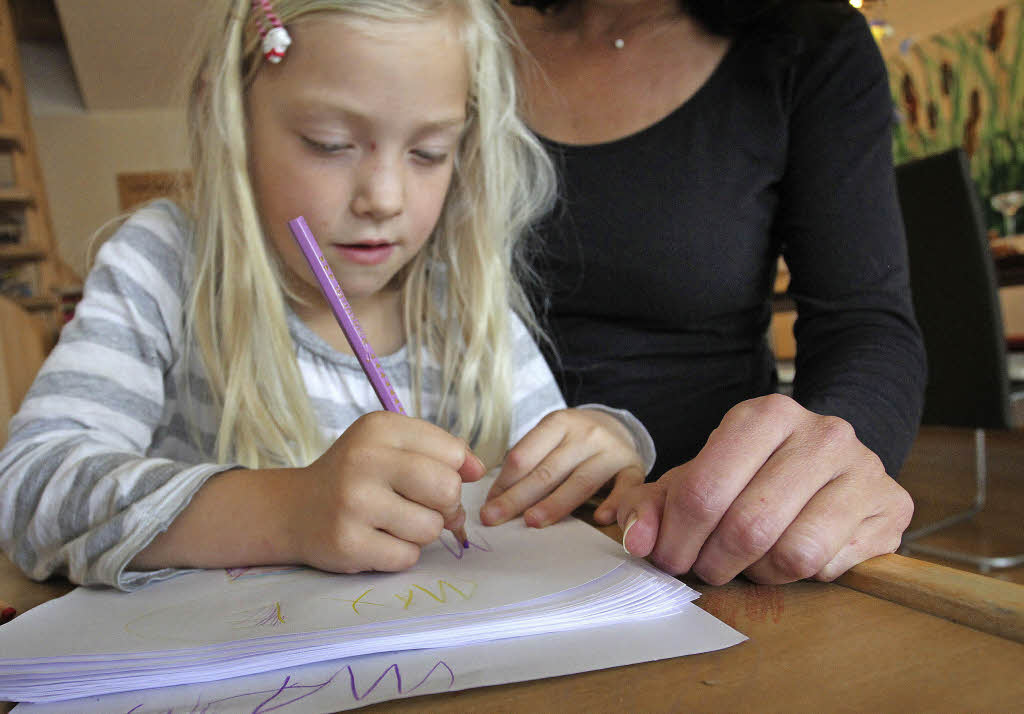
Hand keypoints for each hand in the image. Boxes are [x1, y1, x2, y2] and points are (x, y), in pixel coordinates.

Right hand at [292, 411, 484, 573]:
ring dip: (422, 532)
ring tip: (395, 522)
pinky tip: (379, 539)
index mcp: (380, 428)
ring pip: (431, 528)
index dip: (455, 472)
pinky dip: (402, 553)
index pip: (452, 452)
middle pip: (447, 489)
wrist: (296, 509)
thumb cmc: (356, 474)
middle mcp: (365, 459)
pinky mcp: (348, 542)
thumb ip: (440, 450)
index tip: (435, 479)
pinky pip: (408, 556)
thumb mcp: (391, 445)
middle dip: (447, 505)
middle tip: (428, 507)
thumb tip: (478, 470)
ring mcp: (354, 502)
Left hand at [480, 408, 645, 527]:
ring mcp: (611, 450)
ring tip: (532, 522)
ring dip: (554, 504)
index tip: (488, 504)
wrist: (616, 427)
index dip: (504, 482)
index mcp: (558, 422)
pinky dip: (614, 503)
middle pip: (547, 471)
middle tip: (494, 518)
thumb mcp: (550, 439)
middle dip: (517, 498)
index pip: (524, 455)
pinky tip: (600, 518)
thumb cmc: (573, 441)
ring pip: (580, 482)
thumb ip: (528, 463)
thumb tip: (496, 499)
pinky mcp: (633, 467)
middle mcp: (586, 434)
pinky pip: (625, 488)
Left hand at [616, 394, 913, 583]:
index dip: (677, 537)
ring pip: (793, 553)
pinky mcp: (891, 506)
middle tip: (705, 568)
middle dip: (713, 562)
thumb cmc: (754, 470)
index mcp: (764, 415)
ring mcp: (863, 468)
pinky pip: (831, 566)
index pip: (704, 490)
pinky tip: (794, 553)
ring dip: (760, 573)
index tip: (668, 556)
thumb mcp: (699, 475)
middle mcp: (821, 433)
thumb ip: (654, 504)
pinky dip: (802, 575)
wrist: (832, 457)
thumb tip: (635, 538)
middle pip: (747, 526)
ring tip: (751, 560)